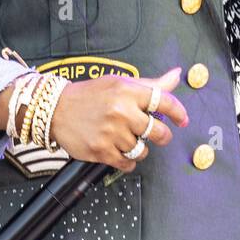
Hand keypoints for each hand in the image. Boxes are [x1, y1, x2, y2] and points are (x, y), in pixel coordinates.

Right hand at [48, 66, 189, 172]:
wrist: (56, 109)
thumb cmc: (91, 95)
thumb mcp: (119, 83)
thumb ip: (150, 84)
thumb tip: (176, 75)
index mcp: (127, 91)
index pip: (164, 101)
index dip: (178, 112)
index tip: (183, 120)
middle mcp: (121, 111)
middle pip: (158, 131)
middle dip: (162, 136)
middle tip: (157, 134)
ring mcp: (111, 133)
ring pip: (143, 150)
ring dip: (140, 148)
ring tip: (129, 140)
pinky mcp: (101, 151)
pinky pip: (127, 163)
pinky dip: (128, 161)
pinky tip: (121, 152)